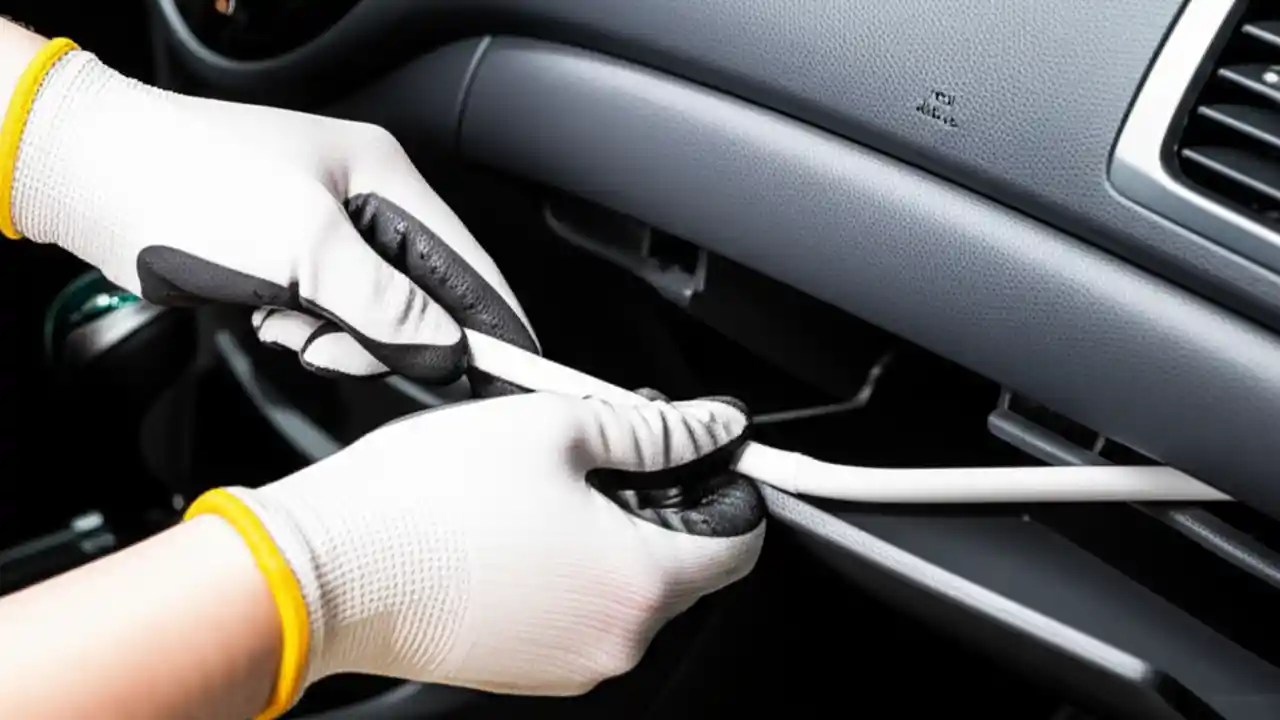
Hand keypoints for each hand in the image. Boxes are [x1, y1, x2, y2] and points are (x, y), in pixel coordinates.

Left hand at [11, 48, 536, 388]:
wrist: (97, 178)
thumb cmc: (193, 184)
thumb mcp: (303, 245)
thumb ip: (383, 300)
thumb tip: (445, 345)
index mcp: (385, 179)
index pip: (466, 264)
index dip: (491, 321)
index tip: (517, 372)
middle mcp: (364, 205)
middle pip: (421, 300)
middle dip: (382, 336)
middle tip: (333, 344)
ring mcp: (327, 235)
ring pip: (372, 319)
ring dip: (333, 337)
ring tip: (284, 319)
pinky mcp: (293, 262)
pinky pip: (329, 319)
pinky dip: (304, 332)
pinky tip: (267, 313)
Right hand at [194, 391, 764, 699]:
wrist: (330, 570)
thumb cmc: (428, 502)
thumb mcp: (558, 426)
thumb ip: (653, 428)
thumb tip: (710, 426)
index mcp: (641, 581)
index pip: (741, 541)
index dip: (730, 484)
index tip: (704, 453)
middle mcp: (618, 639)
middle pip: (687, 565)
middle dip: (663, 501)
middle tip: (610, 448)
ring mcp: (572, 662)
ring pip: (630, 587)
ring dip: (613, 533)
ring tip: (549, 484)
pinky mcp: (529, 667)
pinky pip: (582, 612)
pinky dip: (572, 569)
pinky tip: (520, 527)